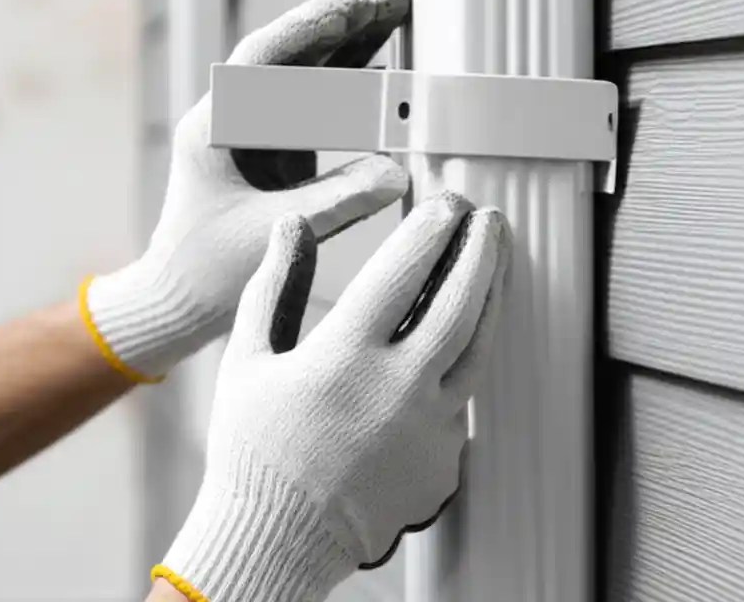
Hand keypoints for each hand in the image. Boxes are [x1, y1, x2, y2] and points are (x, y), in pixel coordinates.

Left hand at [83, 0, 411, 381]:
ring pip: (307, 71)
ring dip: (352, 45)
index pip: (264, 54)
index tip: (363, 4)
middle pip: (293, 51)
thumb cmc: (206, 271)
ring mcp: (256, 132)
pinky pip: (318, 104)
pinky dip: (352, 85)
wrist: (180, 301)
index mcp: (216, 126)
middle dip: (346, 20)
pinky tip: (388, 70)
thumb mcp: (277, 233)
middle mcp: (234, 117)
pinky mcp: (276, 152)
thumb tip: (395, 173)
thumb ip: (337, 201)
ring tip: (402, 17)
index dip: (314, 24)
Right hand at [151, 192, 510, 601]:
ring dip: (491, 297)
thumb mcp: (248, 360)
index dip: (429, 230)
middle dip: (479, 251)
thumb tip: (294, 226)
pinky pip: (463, 397)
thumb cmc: (254, 449)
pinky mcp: (444, 459)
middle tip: (487, 218)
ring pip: (478, 347)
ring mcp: (428, 428)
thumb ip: (273, 286)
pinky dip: (467, 357)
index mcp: (343, 360)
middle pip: (458, 303)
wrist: (278, 539)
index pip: (402, 274)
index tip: (443, 203)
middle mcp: (396, 390)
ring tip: (495, 260)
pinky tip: (466, 332)